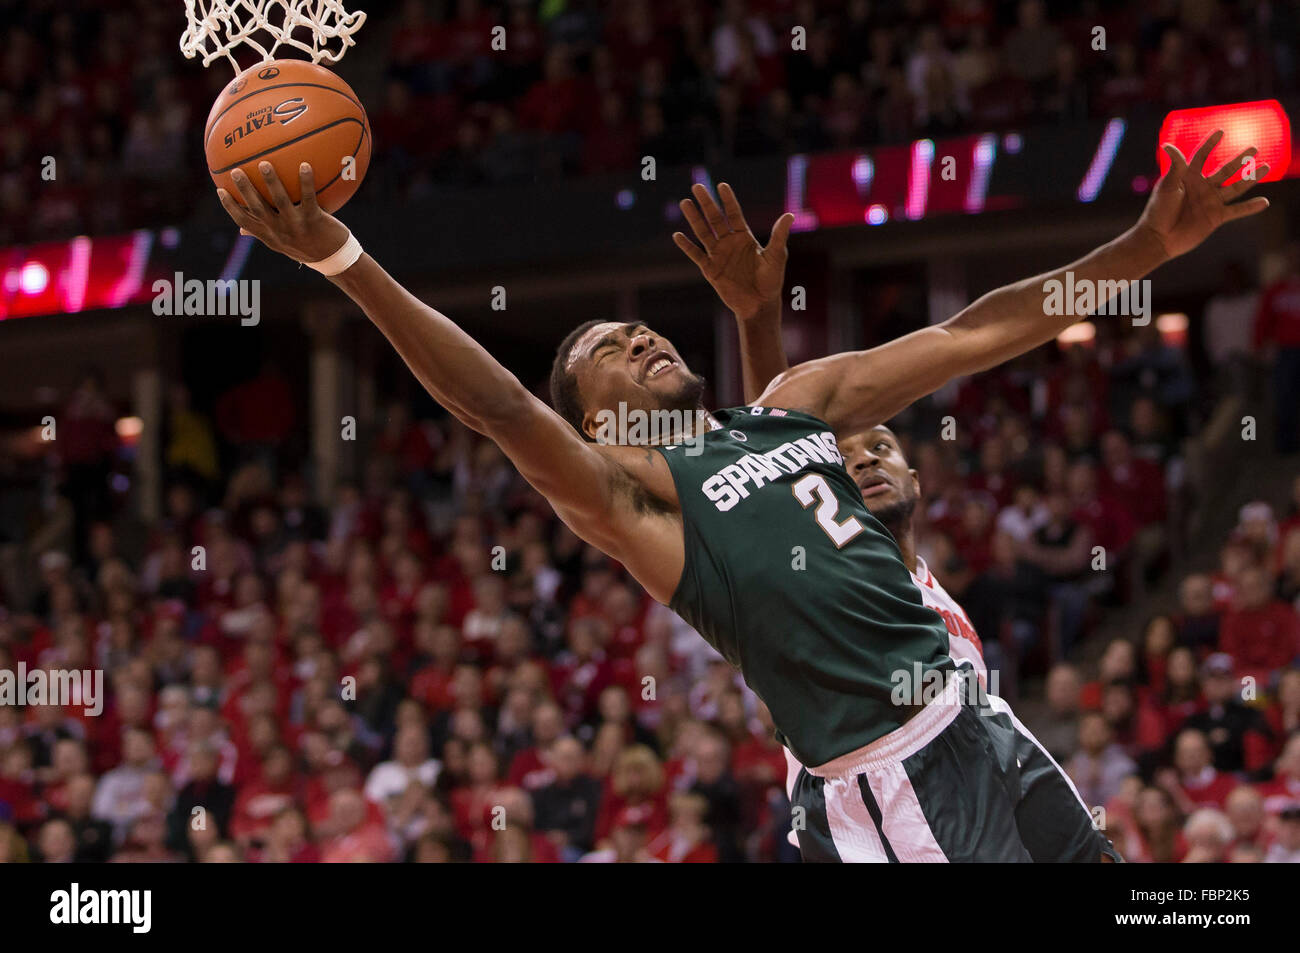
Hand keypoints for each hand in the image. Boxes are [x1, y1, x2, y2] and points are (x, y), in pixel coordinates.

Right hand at [217, 162, 350, 264]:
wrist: (334, 259)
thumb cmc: (307, 248)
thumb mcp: (282, 244)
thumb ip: (262, 233)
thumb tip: (240, 229)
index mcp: (269, 235)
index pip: (244, 221)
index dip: (230, 206)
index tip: (219, 190)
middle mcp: (280, 231)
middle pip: (258, 208)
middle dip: (245, 189)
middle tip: (236, 170)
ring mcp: (297, 225)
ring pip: (281, 201)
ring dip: (272, 182)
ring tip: (264, 163)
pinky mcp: (314, 220)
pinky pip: (308, 197)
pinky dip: (306, 181)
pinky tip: (305, 164)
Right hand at [673, 182, 794, 320]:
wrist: (759, 304)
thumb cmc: (770, 281)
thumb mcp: (776, 256)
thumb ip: (778, 236)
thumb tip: (790, 215)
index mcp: (744, 238)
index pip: (734, 214)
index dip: (728, 200)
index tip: (721, 185)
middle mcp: (729, 243)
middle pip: (715, 219)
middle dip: (707, 203)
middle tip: (697, 186)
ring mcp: (718, 255)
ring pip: (703, 233)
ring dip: (694, 218)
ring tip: (685, 203)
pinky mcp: (710, 269)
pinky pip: (696, 255)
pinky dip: (687, 246)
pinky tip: (677, 235)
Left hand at [1134, 130, 1269, 261]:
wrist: (1158, 238)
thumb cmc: (1158, 210)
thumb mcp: (1166, 186)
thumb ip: (1175, 167)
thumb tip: (1167, 146)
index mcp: (1189, 177)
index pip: (1202, 156)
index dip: (1210, 144)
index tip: (1221, 131)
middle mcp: (1203, 187)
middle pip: (1225, 170)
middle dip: (1240, 160)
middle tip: (1254, 148)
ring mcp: (1211, 201)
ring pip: (1235, 187)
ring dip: (1251, 178)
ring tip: (1266, 167)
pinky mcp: (1216, 217)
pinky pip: (1237, 210)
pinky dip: (1250, 207)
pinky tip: (1264, 202)